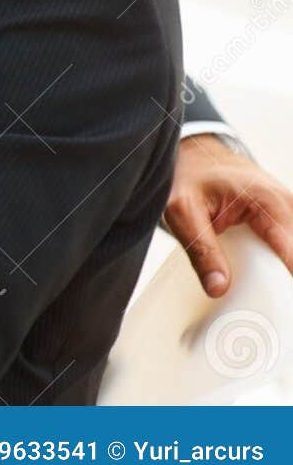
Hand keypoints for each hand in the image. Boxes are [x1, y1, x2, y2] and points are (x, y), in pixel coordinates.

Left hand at [165, 134, 292, 296]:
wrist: (193, 152)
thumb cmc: (188, 174)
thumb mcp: (182, 211)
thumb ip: (201, 250)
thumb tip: (218, 288)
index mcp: (268, 203)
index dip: (289, 281)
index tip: (285, 305)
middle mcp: (287, 205)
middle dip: (285, 282)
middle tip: (275, 312)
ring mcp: (289, 211)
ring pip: (292, 251)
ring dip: (283, 274)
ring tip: (274, 307)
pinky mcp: (285, 219)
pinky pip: (288, 247)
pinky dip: (282, 265)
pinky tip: (273, 285)